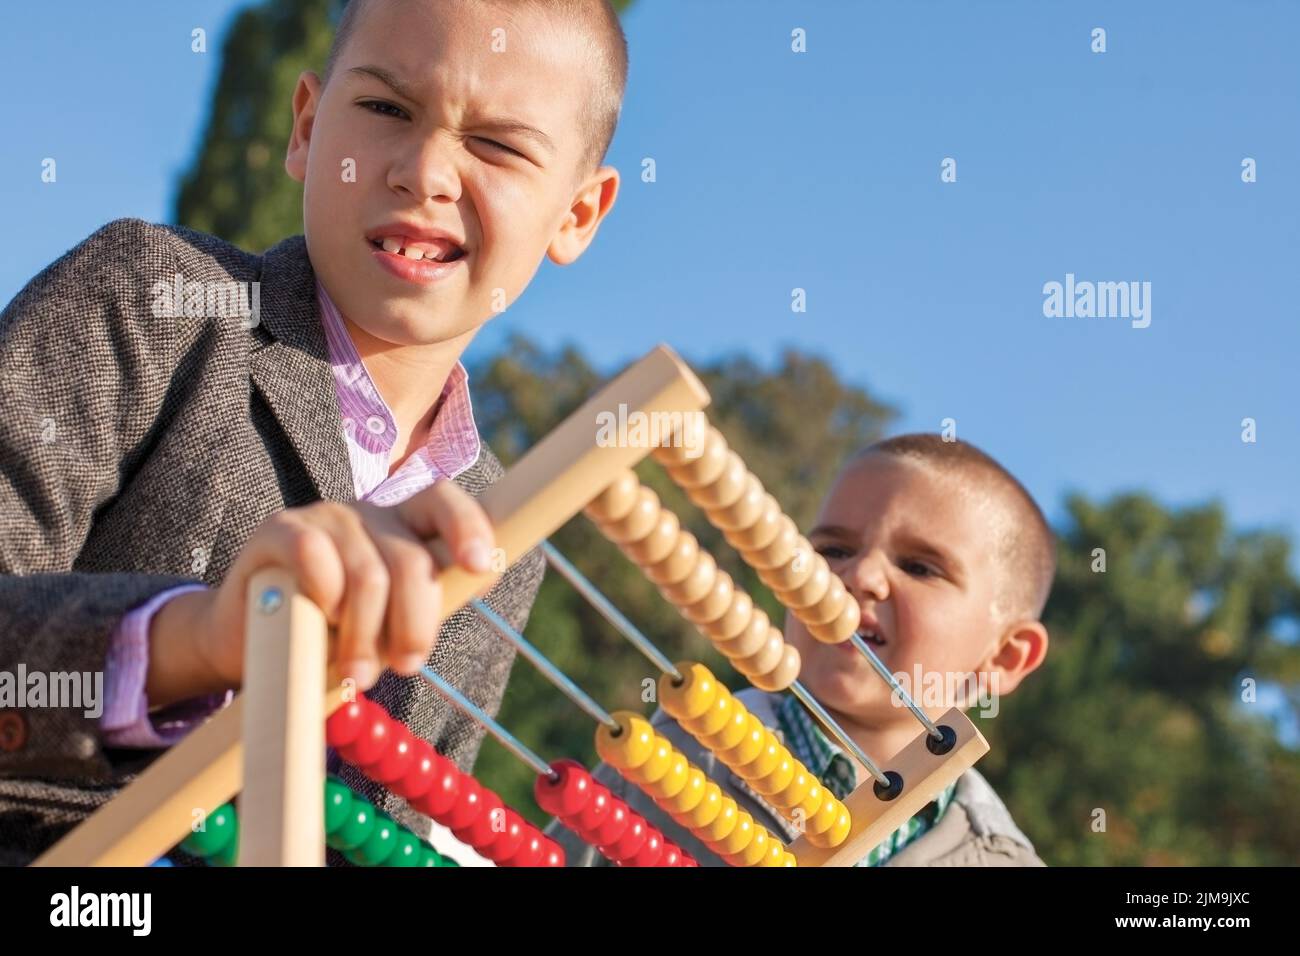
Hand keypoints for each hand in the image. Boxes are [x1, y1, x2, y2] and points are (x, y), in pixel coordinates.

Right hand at [150, 480, 495, 703]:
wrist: (252, 644)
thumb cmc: (335, 633)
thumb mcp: (388, 621)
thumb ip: (427, 599)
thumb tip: (481, 576)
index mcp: (404, 525)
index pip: (444, 503)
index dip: (469, 528)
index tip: (482, 568)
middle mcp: (369, 512)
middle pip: (411, 560)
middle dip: (416, 623)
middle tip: (406, 666)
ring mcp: (325, 516)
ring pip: (367, 575)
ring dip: (365, 635)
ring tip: (357, 673)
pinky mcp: (280, 529)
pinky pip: (314, 558)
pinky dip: (324, 598)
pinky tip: (318, 619)